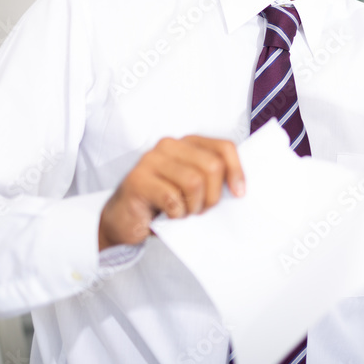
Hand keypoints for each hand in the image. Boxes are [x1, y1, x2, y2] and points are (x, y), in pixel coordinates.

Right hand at [98, 136, 244, 250]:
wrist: (123, 220)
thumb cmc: (162, 203)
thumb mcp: (192, 188)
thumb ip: (212, 181)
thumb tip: (240, 189)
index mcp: (187, 143)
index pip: (223, 147)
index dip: (237, 171)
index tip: (239, 193)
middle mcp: (169, 146)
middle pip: (212, 166)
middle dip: (213, 196)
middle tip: (202, 210)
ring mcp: (151, 160)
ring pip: (194, 182)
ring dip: (194, 206)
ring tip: (185, 213)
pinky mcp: (137, 180)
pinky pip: (172, 199)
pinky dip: (176, 214)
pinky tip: (168, 216)